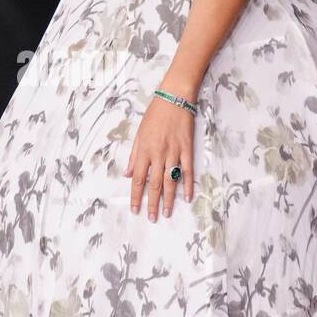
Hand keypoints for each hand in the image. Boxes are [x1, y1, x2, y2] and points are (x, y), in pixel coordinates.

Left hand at [124, 93, 193, 219]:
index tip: (135, 210)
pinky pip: (187, 171)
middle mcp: (158, 154)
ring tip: (168, 213)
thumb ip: (134, 155)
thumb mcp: (139, 133)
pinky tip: (187, 198)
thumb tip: (128, 174)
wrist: (175, 97)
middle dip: (152, 203)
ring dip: (169, 199)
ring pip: (170, 181)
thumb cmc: (155, 114)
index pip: (138, 179)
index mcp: (144, 150)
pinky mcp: (187, 149)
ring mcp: (174, 152)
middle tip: (152, 218)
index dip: (136, 196)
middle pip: (154, 184)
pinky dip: (187, 185)